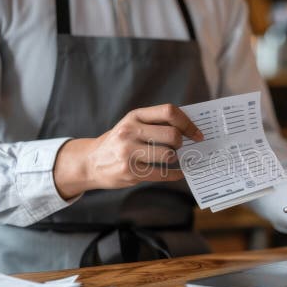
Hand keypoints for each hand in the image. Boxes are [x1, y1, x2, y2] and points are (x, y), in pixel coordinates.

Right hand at [54, 104, 202, 198]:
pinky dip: (175, 174)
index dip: (187, 122)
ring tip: (171, 158)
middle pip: (172, 135)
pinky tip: (178, 172)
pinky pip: (162, 174)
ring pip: (169, 155)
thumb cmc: (119, 141)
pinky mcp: (130, 172)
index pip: (169, 111)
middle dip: (181, 143)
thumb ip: (156, 123)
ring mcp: (129, 153)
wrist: (90, 161)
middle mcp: (130, 132)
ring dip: (175, 158)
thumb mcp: (132, 124)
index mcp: (135, 116)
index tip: (197, 133)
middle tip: (179, 147)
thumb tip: (190, 128)